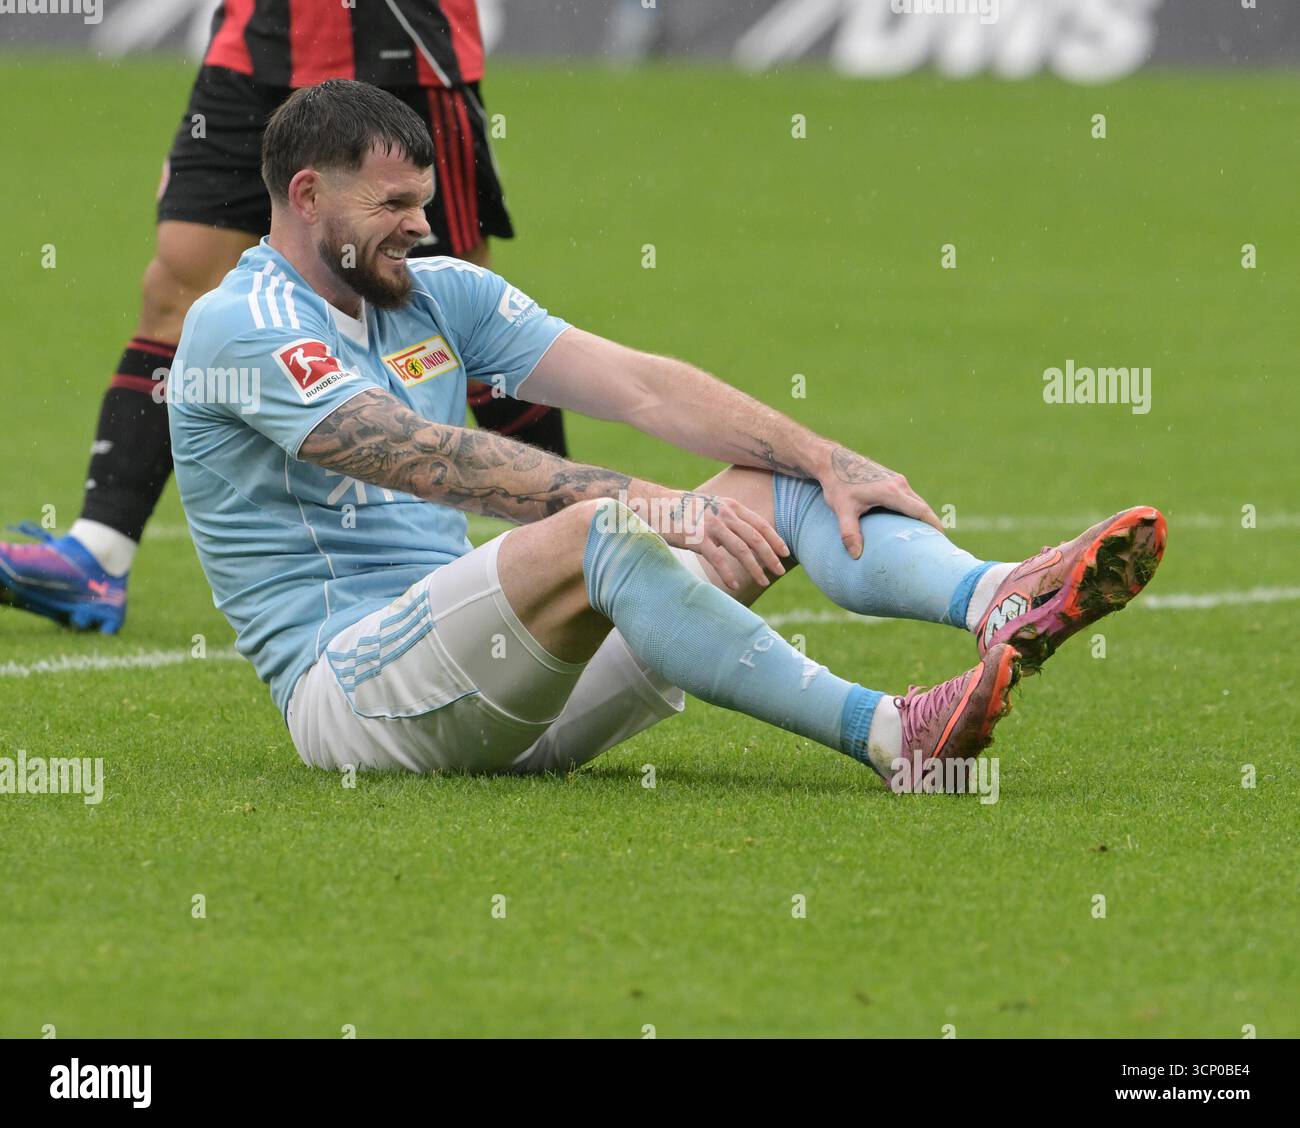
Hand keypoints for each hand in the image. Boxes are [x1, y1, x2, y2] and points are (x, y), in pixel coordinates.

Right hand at [659, 491, 787, 590]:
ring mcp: (711, 525)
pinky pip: (718, 559)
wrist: (655, 506)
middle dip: (770, 556)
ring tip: (763, 581)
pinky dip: (728, 574)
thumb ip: (728, 519)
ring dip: (755, 568)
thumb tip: (745, 537)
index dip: (775, 539)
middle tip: (780, 571)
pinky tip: (734, 586)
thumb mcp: (711, 508)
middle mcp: (724, 514)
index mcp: (730, 506)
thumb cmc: (684, 511)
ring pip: (741, 549)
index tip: (785, 553)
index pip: (760, 523)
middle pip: (755, 538)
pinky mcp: (697, 538)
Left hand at [819, 446, 942, 557]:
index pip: (921, 510)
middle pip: (922, 507)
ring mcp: (896, 479)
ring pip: (916, 501)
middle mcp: (899, 484)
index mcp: (891, 491)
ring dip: (922, 517)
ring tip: (924, 536)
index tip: (942, 539)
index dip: (934, 525)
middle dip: (931, 524)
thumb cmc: (838, 484)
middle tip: (936, 543)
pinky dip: (913, 510)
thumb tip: (855, 556)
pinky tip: (908, 522)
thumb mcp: (842, 509)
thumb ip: (849, 532)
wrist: (832, 461)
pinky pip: (908, 497)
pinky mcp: (891, 479)